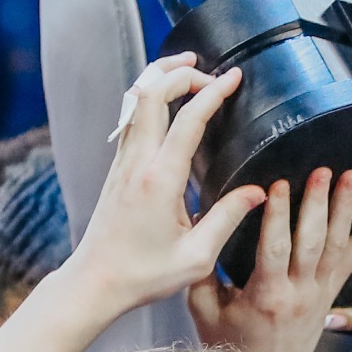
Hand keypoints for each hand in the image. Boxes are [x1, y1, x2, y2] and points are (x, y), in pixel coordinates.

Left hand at [55, 57, 264, 315]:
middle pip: (151, 94)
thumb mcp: (197, 256)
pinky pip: (131, 119)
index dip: (213, 92)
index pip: (189, 120)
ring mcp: (123, 163)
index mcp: (160, 180)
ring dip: (159, 78)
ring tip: (186, 69)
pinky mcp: (117, 170)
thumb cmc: (142, 275)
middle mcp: (137, 163)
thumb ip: (228, 219)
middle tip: (209, 70)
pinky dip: (149, 98)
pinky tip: (165, 102)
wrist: (94, 283)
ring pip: (134, 101)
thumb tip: (257, 192)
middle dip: (180, 72)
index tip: (235, 78)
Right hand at [189, 168, 351, 351]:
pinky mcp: (333, 294)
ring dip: (346, 208)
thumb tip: (198, 216)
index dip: (278, 217)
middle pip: (313, 242)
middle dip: (317, 204)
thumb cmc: (230, 346)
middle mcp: (300, 293)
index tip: (277, 185)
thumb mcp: (204, 310)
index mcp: (267, 296)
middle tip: (322, 171)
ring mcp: (321, 293)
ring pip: (338, 246)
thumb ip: (202, 266)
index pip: (275, 249)